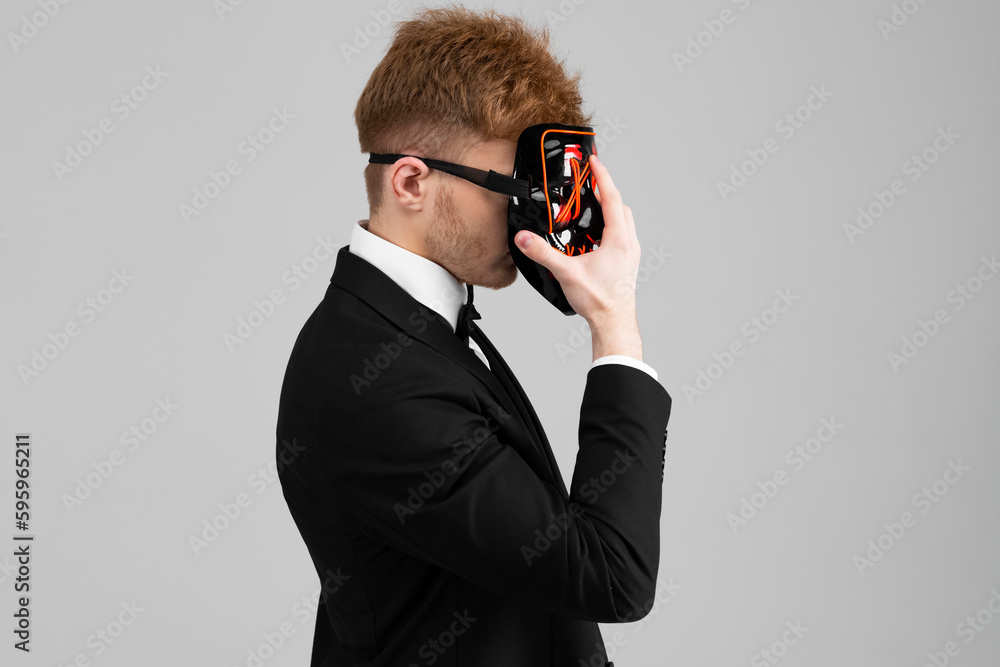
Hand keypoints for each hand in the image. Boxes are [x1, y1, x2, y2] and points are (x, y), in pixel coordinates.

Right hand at [513, 154, 640, 327]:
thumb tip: (525, 239)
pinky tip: (596, 234)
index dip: (602, 176)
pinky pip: (622, 234)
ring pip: (624, 220)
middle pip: (621, 206)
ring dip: (610, 208)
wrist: (614, 323)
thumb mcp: (567, 273)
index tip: (594, 161)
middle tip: (591, 181)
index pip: (611, 198)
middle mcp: (628, 244)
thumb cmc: (599, 301)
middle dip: (606, 190)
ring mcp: (630, 253)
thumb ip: (542, 254)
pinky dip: (611, 225)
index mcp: (618, 240)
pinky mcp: (627, 262)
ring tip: (592, 205)